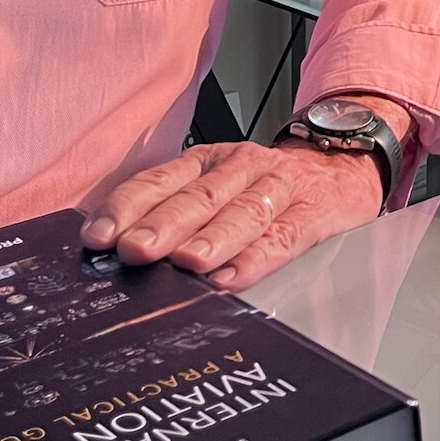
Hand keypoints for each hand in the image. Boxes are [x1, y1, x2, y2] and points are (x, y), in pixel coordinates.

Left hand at [83, 99, 411, 291]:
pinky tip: (231, 280)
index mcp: (208, 160)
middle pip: (197, 196)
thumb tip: (113, 252)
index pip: (160, 180)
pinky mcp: (313, 213)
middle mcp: (241, 167)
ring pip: (240, 212)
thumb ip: (174, 210)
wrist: (341, 165)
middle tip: (134, 251)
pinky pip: (282, 238)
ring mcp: (279, 188)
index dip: (126, 208)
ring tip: (185, 263)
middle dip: (163, 225)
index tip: (98, 237)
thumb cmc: (267, 186)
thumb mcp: (219, 184)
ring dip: (210, 239)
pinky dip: (255, 260)